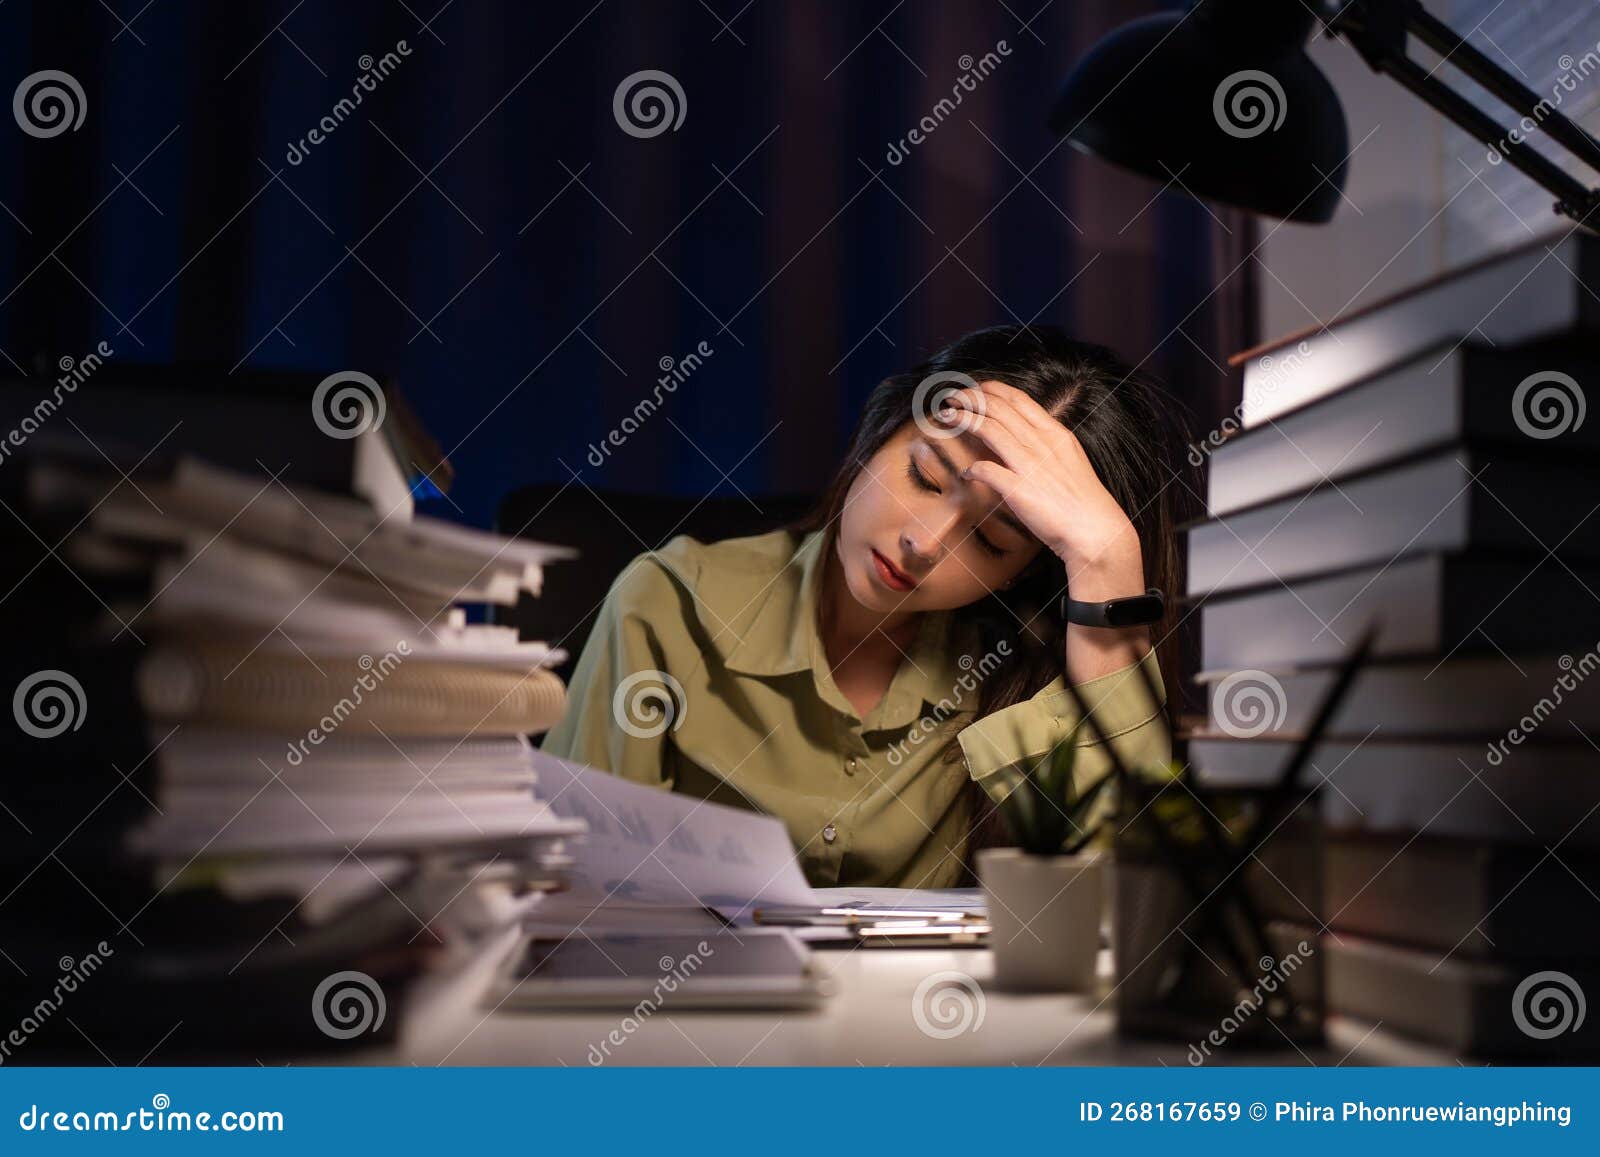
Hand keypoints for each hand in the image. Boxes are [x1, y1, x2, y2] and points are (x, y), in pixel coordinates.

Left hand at [934, 378, 1142, 586]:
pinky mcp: (1019, 490)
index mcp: (1054, 434)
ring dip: (965, 419)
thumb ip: (1045, 445)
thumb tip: (1020, 437)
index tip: (975, 388)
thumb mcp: (1069, 459)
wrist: (1095, 531)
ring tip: (948, 416)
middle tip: (952, 397)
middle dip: (971, 398)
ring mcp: (1030, 465)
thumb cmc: (1082, 500)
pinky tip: (965, 472)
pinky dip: (972, 468)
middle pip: (999, 409)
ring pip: (990, 430)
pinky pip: (986, 471)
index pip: (1019, 400)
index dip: (992, 390)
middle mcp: (1041, 443)